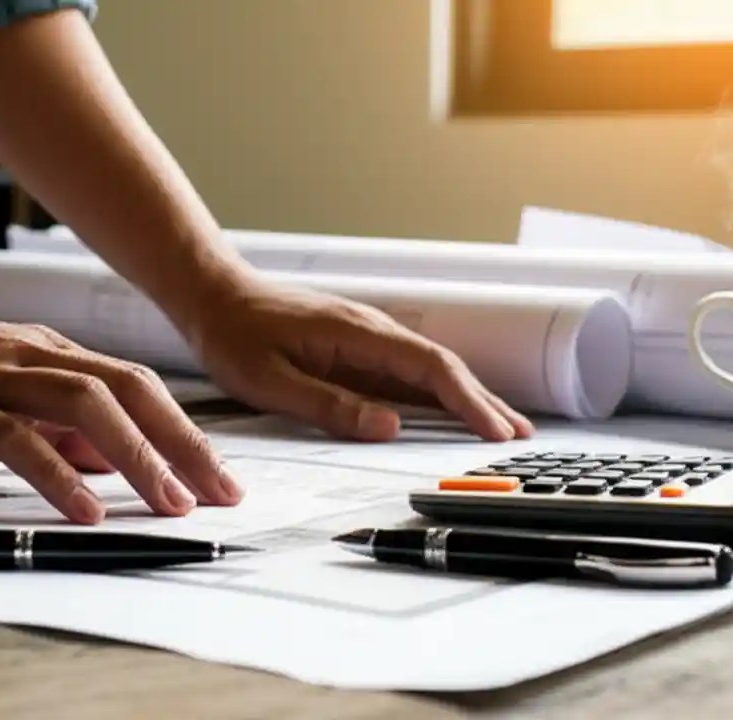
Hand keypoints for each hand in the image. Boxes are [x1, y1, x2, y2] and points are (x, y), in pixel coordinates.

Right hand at [0, 295, 240, 524]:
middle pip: (129, 389)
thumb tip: (109, 457)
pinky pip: (16, 439)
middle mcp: (28, 356)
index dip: (183, 429)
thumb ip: (51, 420)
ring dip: (138, 456)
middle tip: (221, 491)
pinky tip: (85, 510)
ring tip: (170, 503)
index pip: (134, 386)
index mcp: (44, 352)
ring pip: (85, 406)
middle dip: (183, 441)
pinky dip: (58, 475)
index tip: (218, 473)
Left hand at [183, 276, 534, 441]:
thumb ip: (330, 404)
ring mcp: (367, 338)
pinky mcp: (357, 348)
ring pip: (430, 370)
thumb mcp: (270, 380)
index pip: (430, 367)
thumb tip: (390, 427)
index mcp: (357, 334)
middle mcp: (372, 331)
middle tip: (519, 438)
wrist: (213, 294)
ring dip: (468, 397)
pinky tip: (451, 412)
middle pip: (442, 367)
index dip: (467, 401)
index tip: (494, 431)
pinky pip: (408, 373)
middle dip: (484, 401)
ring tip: (502, 428)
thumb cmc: (235, 335)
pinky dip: (439, 394)